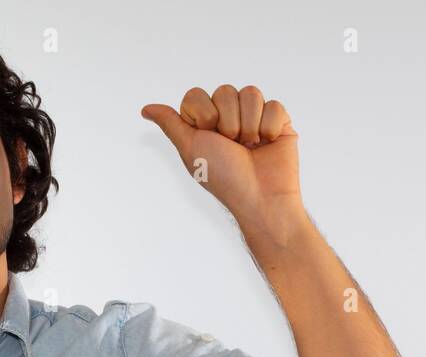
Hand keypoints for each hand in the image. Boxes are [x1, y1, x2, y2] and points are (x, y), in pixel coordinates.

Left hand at [141, 85, 302, 229]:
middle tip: (233, 146)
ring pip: (251, 93)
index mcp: (206, 122)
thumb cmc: (225, 178)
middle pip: (225, 90)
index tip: (210, 139)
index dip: (203, 116)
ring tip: (251, 147)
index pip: (197, 95)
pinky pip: (274, 105)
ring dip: (249, 125)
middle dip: (228, 122)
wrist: (260, 198)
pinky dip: (270, 127)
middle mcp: (230, 117)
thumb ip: (171, 124)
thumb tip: (146, 109)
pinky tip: (268, 144)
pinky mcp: (279, 122)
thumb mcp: (190, 149)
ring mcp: (254, 118)